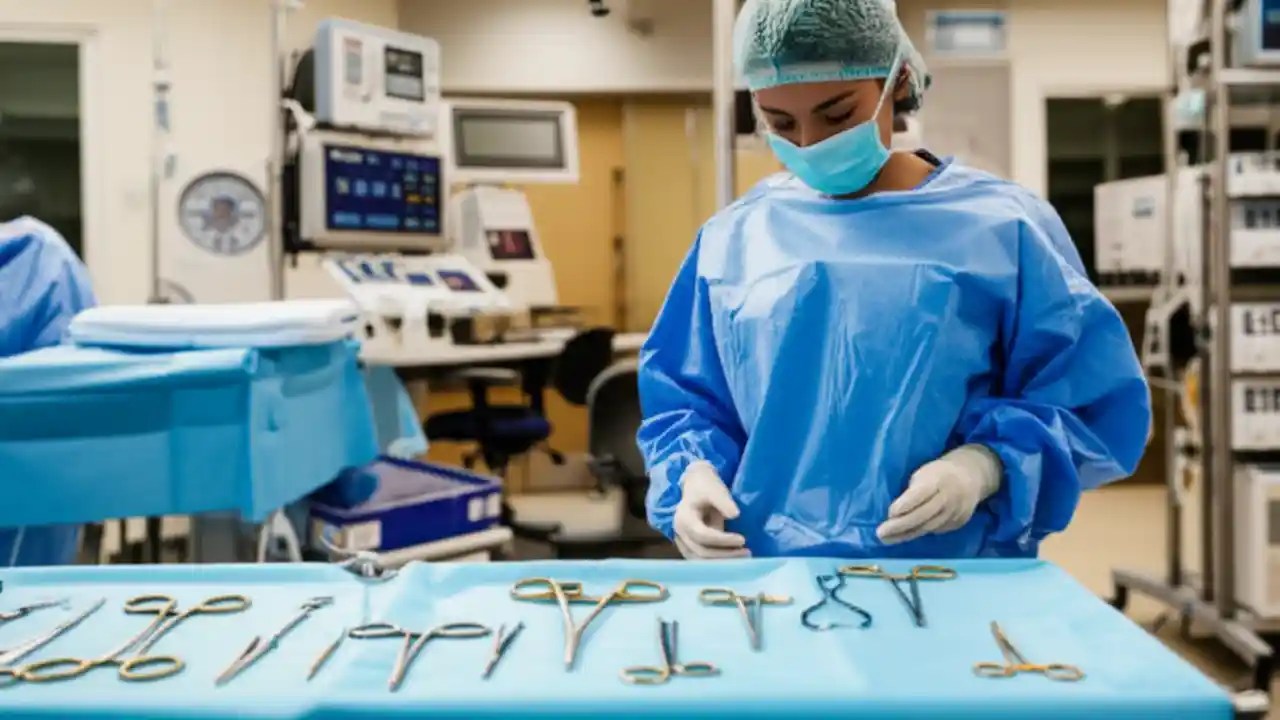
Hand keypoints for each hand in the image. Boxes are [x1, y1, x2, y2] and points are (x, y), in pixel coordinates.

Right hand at [673, 462, 750, 558]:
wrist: (696, 487)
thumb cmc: (706, 487)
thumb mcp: (715, 489)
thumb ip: (724, 501)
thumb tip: (735, 515)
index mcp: (684, 517)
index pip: (703, 535)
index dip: (723, 540)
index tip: (742, 539)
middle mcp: (680, 533)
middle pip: (701, 551)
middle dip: (725, 555)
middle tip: (747, 552)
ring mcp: (683, 542)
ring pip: (700, 560)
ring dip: (722, 562)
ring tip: (743, 558)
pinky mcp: (689, 547)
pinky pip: (701, 560)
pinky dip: (717, 562)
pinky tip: (733, 560)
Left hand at [876, 445, 1001, 544]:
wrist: (970, 477)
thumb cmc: (938, 474)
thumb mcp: (924, 474)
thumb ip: (913, 491)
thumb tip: (894, 513)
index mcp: (937, 479)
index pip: (920, 494)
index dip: (905, 505)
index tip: (889, 514)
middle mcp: (948, 497)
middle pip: (923, 515)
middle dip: (900, 526)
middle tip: (880, 534)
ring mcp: (956, 512)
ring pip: (928, 527)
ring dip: (906, 535)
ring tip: (887, 539)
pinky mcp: (959, 523)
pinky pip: (936, 530)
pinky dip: (919, 532)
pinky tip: (905, 535)